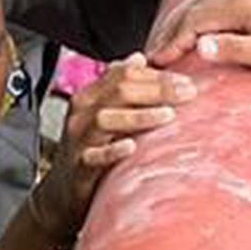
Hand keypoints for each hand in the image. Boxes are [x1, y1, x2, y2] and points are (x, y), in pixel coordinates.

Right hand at [47, 55, 193, 221]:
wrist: (62, 191)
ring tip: (169, 115)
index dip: (156, 74)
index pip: (124, 74)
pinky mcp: (79, 167)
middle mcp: (82, 113)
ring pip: (106, 119)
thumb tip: (139, 58)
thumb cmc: (89, 149)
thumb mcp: (103, 114)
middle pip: (119, 91)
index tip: (186, 81)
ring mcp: (79, 140)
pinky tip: (131, 146)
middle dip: (157, 89)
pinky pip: (95, 156)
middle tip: (188, 92)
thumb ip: (119, 87)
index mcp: (90, 96)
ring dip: (140, 116)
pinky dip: (113, 150)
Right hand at [147, 0, 250, 91]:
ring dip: (193, 26)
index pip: (197, 21)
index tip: (158, 61)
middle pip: (201, 10)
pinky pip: (230, 9)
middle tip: (158, 55)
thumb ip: (234, 48)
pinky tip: (212, 32)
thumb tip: (199, 45)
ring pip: (215, 8)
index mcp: (246, 4)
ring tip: (177, 44)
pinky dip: (213, 22)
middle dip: (177, 33)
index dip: (175, 42)